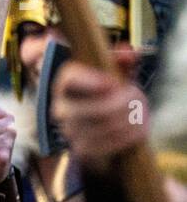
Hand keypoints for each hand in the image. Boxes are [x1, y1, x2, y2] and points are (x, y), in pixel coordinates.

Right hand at [52, 58, 146, 172]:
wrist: (101, 125)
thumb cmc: (108, 94)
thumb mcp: (115, 74)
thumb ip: (122, 61)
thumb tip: (127, 53)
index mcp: (66, 84)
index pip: (70, 79)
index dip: (91, 81)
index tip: (113, 83)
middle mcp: (61, 107)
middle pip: (93, 107)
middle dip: (122, 104)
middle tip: (137, 98)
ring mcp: (69, 130)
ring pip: (104, 126)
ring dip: (129, 120)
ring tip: (140, 113)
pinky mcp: (80, 148)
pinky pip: (107, 144)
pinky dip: (127, 137)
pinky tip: (136, 130)